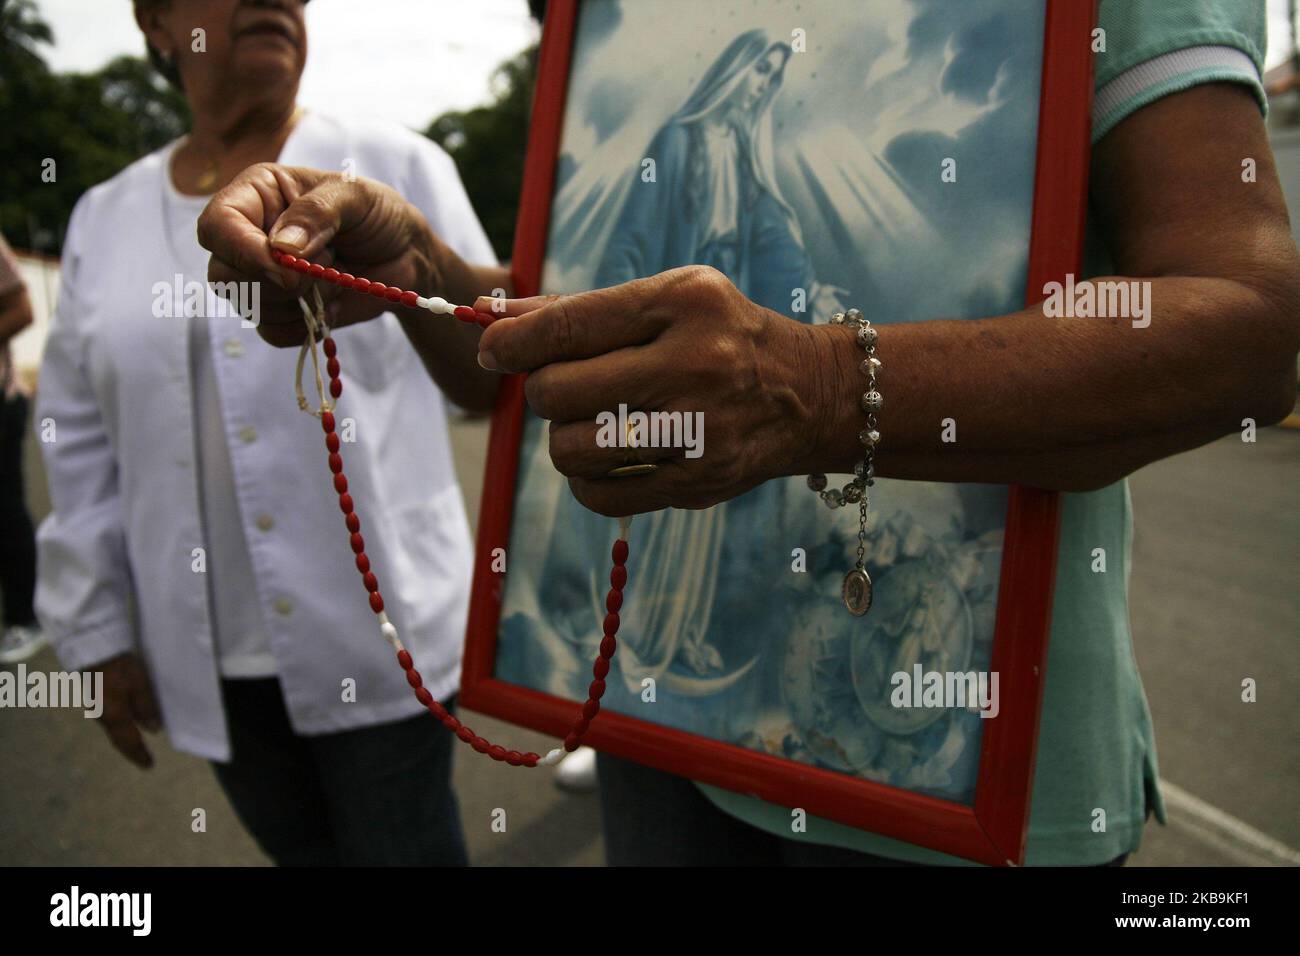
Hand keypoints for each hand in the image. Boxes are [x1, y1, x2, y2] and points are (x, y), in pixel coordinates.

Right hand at [93, 653, 161, 768]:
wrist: (92, 649)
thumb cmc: (118, 666)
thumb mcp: (138, 683)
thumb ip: (146, 706)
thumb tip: (154, 730)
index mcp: (114, 716)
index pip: (129, 741)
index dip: (139, 754)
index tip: (149, 766)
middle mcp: (103, 717)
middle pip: (119, 739)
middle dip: (131, 750)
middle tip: (143, 759)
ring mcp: (97, 708)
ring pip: (114, 730)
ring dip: (125, 739)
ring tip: (137, 744)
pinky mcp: (95, 698)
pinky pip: (110, 720)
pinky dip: (120, 727)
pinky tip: (127, 724)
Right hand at [197, 163, 440, 346]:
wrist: (405, 255)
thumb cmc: (378, 213)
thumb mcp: (356, 196)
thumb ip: (317, 212)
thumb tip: (280, 247)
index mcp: (257, 194)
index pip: (218, 226)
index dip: (242, 252)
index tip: (285, 268)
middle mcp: (249, 236)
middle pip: (224, 275)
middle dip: (280, 283)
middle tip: (327, 267)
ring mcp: (261, 276)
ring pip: (250, 307)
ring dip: (302, 301)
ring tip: (336, 277)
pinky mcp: (280, 311)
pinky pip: (273, 332)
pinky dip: (306, 326)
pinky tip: (331, 304)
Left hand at [475, 265, 822, 515]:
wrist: (808, 394)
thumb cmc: (721, 336)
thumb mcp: (669, 298)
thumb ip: (584, 309)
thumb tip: (494, 318)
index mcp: (684, 304)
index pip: (570, 325)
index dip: (512, 342)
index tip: (493, 349)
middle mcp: (694, 366)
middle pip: (558, 392)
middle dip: (543, 390)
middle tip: (561, 386)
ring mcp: (698, 431)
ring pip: (571, 449)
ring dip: (565, 437)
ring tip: (594, 420)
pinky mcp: (696, 484)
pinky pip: (599, 495)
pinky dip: (587, 479)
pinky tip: (608, 457)